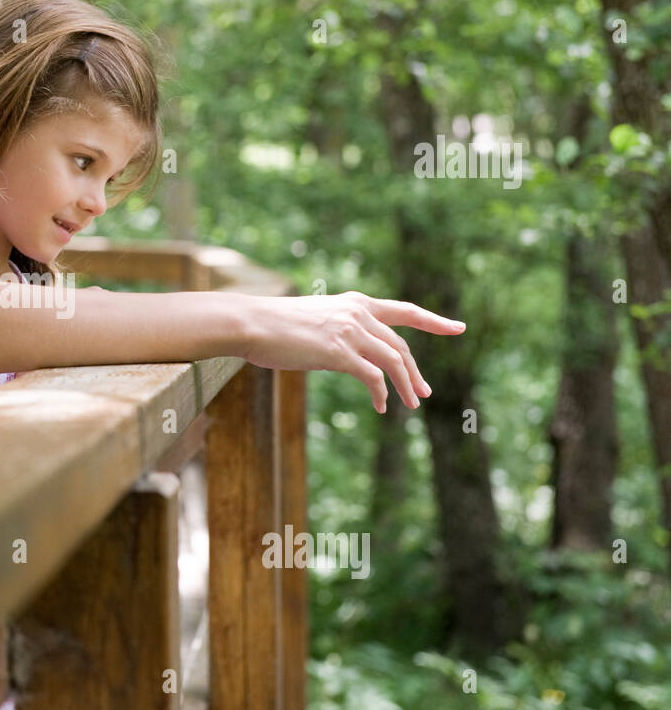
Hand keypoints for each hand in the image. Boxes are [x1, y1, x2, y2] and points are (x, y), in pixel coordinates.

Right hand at [237, 291, 465, 413]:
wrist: (252, 323)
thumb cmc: (274, 325)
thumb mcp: (316, 320)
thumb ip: (339, 330)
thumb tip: (349, 354)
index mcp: (355, 302)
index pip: (405, 311)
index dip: (434, 321)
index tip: (459, 328)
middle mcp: (358, 313)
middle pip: (401, 346)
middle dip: (415, 373)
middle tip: (424, 394)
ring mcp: (350, 331)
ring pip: (394, 362)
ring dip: (405, 386)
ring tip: (410, 405)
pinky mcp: (340, 352)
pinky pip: (373, 377)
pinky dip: (382, 394)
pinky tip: (382, 407)